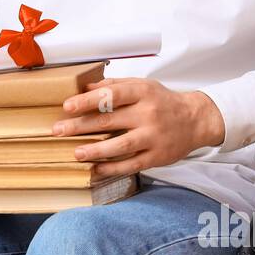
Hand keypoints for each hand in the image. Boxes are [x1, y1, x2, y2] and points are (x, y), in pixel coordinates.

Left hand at [51, 77, 226, 179]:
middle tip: (58, 131)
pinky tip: (96, 168)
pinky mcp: (157, 156)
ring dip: (95, 150)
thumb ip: (115, 86)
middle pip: (110, 120)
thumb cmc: (163, 101)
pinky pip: (131, 164)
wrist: (196, 120)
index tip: (67, 106)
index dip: (88, 101)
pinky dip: (112, 167)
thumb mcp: (142, 85)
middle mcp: (148, 114)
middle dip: (80, 126)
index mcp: (143, 93)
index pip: (111, 95)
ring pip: (120, 145)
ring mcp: (153, 137)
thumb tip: (85, 87)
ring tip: (75, 153)